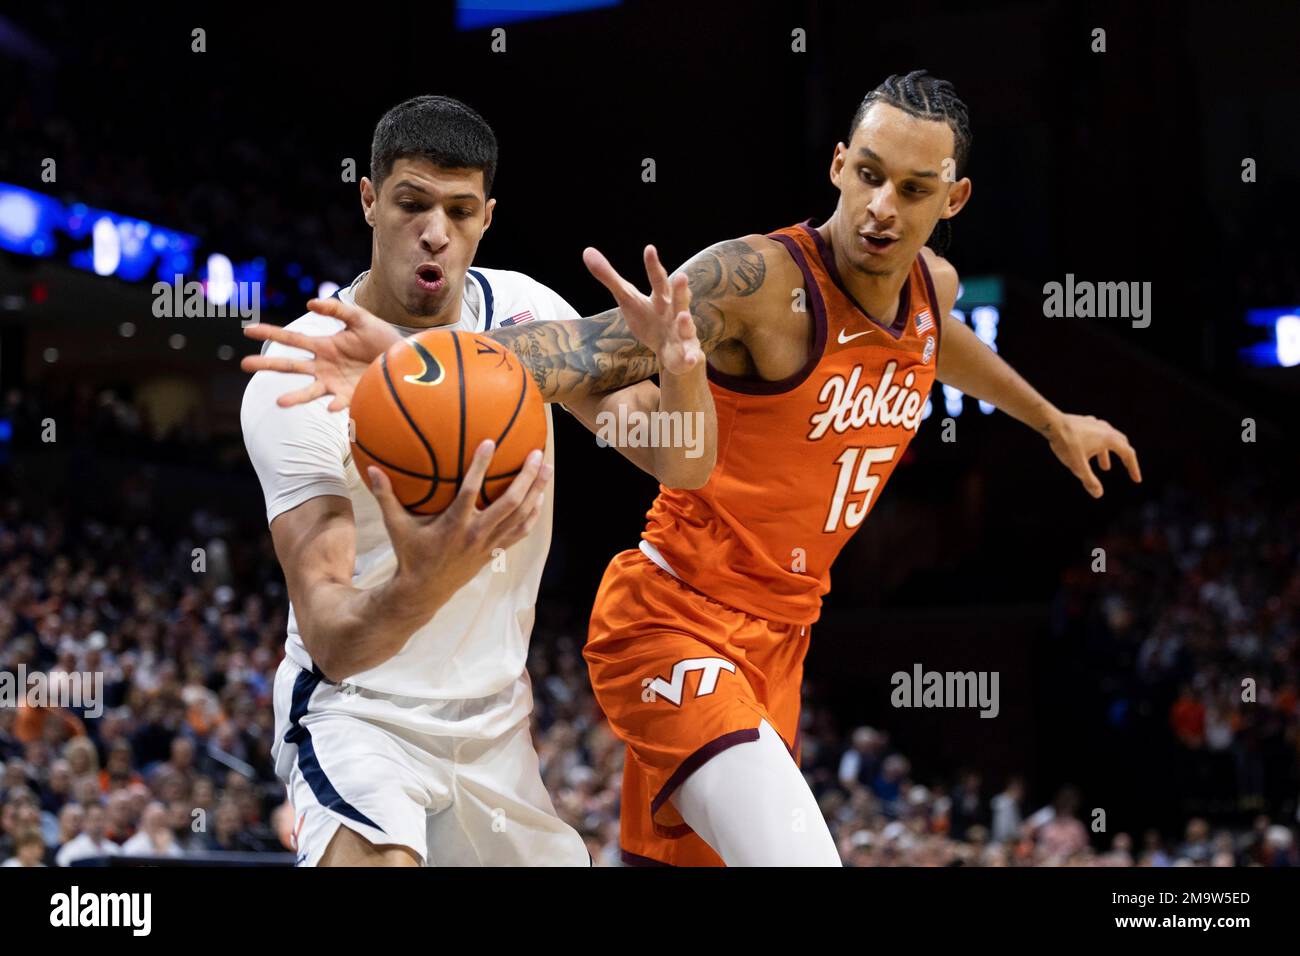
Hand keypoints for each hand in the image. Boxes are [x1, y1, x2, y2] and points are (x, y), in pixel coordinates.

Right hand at [240, 297, 402, 410]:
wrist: (404, 360)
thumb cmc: (381, 339)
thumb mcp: (360, 319)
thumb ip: (337, 310)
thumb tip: (310, 303)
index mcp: (323, 346)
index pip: (292, 339)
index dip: (270, 333)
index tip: (247, 329)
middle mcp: (323, 367)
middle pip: (291, 366)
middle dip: (268, 365)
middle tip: (244, 364)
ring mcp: (334, 384)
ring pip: (309, 390)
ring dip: (295, 397)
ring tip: (280, 402)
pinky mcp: (350, 397)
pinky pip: (339, 403)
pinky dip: (334, 406)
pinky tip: (331, 406)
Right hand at [369, 440, 550, 609]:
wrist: (424, 592)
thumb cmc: (410, 554)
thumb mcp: (395, 526)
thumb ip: (386, 496)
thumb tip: (371, 469)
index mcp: (453, 525)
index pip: (471, 491)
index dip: (481, 467)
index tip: (490, 442)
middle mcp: (476, 534)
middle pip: (509, 503)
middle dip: (526, 478)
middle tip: (537, 454)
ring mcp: (489, 544)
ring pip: (521, 516)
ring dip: (536, 492)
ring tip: (548, 469)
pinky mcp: (495, 552)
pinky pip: (520, 531)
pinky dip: (532, 514)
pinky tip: (539, 499)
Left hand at [582, 244, 702, 374]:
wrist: (670, 351)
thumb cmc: (649, 318)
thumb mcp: (628, 298)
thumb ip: (609, 277)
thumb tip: (587, 251)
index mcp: (661, 297)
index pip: (657, 279)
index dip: (653, 265)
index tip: (649, 249)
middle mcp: (675, 312)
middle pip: (678, 299)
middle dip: (680, 289)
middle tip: (681, 276)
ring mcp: (684, 332)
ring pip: (686, 326)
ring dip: (686, 322)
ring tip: (683, 316)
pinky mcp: (687, 353)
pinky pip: (690, 355)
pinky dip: (691, 357)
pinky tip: (690, 360)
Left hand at [1045, 412, 1141, 497]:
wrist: (1051, 423)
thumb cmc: (1066, 444)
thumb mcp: (1078, 466)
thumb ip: (1089, 480)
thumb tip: (1099, 494)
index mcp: (1109, 439)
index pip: (1128, 454)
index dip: (1133, 467)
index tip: (1136, 479)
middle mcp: (1106, 429)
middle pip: (1122, 444)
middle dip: (1125, 458)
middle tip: (1127, 469)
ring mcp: (1095, 424)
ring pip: (1108, 439)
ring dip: (1108, 454)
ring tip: (1105, 468)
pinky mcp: (1085, 422)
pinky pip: (1097, 434)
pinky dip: (1098, 445)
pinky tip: (1090, 451)